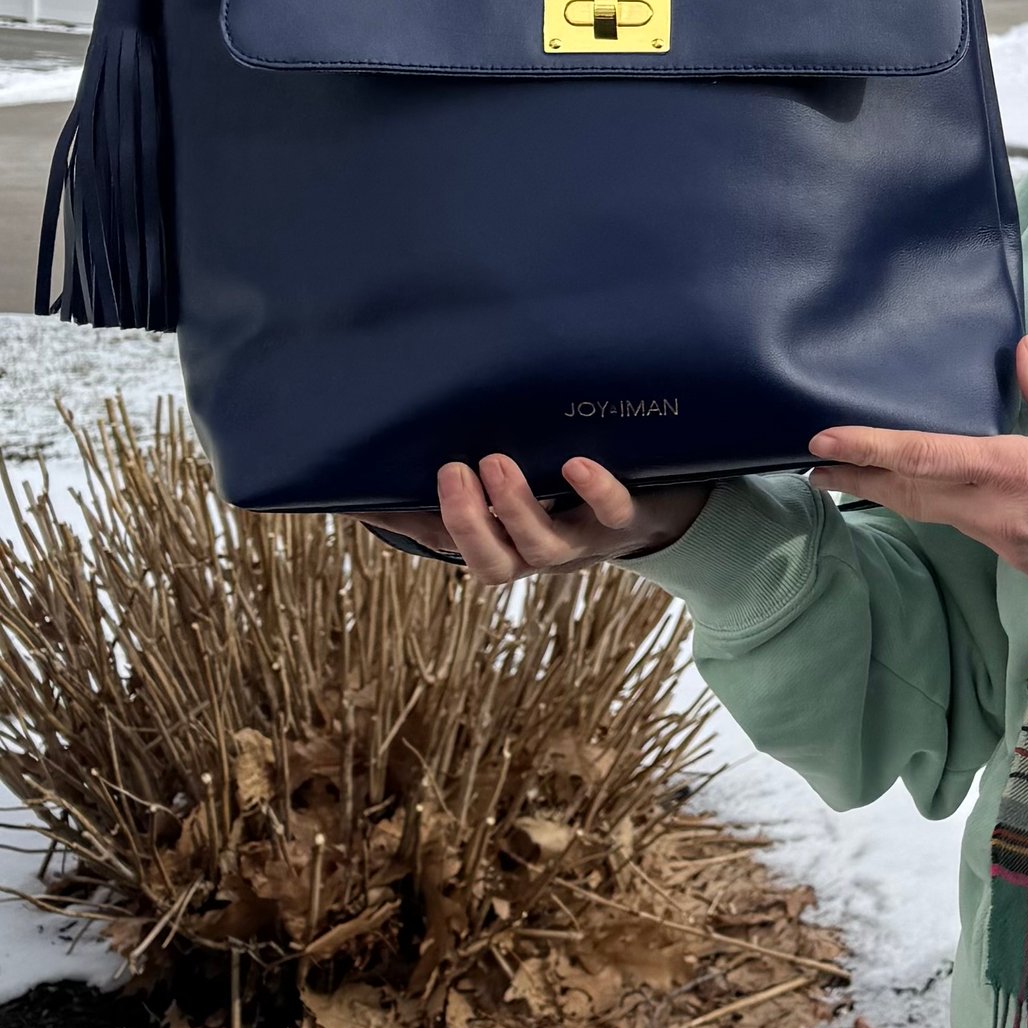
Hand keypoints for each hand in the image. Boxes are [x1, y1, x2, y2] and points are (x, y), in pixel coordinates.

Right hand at [348, 456, 710, 586]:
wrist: (662, 509)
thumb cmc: (568, 495)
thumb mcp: (508, 491)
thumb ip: (450, 485)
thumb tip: (367, 477)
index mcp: (504, 545)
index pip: (445, 543)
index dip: (405, 525)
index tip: (365, 496)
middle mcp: (538, 552)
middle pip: (494, 565)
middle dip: (467, 524)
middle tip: (448, 473)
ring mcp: (582, 539)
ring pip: (544, 547)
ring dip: (515, 508)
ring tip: (494, 463)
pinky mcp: (627, 519)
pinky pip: (612, 514)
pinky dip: (597, 492)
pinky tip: (579, 465)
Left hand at [804, 334, 1027, 601]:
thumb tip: (1024, 348)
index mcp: (1013, 468)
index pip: (922, 456)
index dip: (869, 448)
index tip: (825, 441)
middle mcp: (996, 510)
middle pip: (910, 492)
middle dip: (858, 477)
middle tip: (814, 465)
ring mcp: (1004, 542)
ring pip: (932, 513)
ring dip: (890, 494)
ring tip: (850, 479)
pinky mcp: (1017, 562)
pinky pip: (966, 529)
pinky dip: (937, 510)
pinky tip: (921, 498)